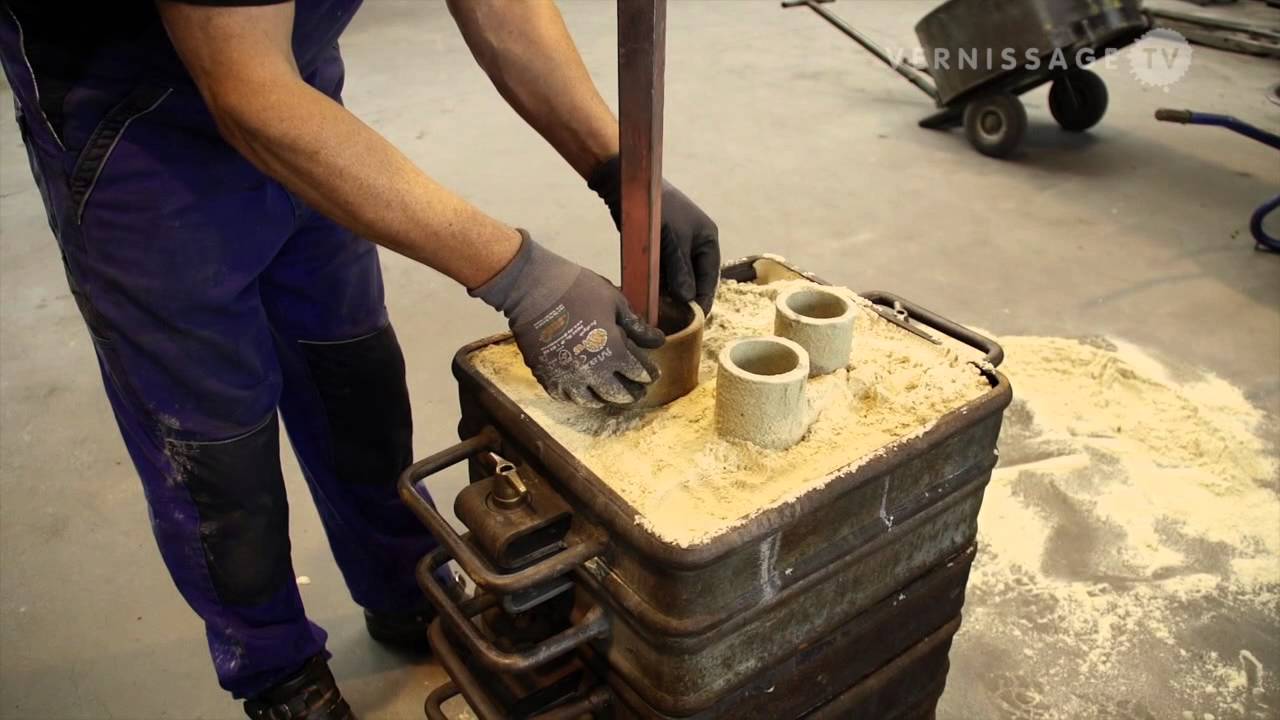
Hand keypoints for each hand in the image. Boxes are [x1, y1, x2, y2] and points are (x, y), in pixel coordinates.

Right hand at [471, 231, 664, 406]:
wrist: (532, 288)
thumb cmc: (577, 289)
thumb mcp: (615, 302)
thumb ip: (637, 327)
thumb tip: (658, 341)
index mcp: (614, 351)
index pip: (639, 373)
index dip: (648, 374)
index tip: (651, 373)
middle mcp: (593, 372)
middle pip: (619, 395)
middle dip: (632, 393)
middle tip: (637, 391)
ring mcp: (568, 378)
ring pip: (592, 402)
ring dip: (605, 398)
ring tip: (610, 393)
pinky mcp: (546, 377)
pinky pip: (566, 398)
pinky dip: (578, 397)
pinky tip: (583, 390)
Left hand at [588, 156, 719, 314]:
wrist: (630, 186)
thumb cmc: (657, 210)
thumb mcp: (672, 241)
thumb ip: (680, 270)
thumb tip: (687, 299)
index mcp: (708, 239)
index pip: (710, 277)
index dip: (703, 299)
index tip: (695, 320)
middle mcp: (696, 244)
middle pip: (695, 279)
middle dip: (686, 298)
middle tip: (676, 320)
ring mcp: (678, 245)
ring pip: (678, 277)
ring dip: (671, 292)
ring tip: (662, 312)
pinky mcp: (661, 247)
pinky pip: (664, 271)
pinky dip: (659, 283)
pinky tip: (652, 296)